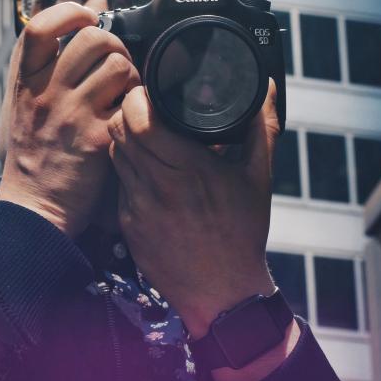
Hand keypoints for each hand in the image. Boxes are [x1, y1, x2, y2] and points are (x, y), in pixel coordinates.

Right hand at [0, 3, 140, 237]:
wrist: (33, 208)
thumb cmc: (33, 154)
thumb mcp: (21, 105)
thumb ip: (42, 67)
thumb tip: (78, 22)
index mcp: (25, 83)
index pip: (39, 27)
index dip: (69, 14)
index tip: (85, 20)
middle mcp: (46, 94)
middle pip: (92, 38)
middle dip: (114, 45)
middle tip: (114, 65)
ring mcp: (72, 115)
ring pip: (118, 64)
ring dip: (130, 74)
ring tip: (124, 93)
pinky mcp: (99, 139)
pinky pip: (131, 102)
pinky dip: (137, 105)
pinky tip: (129, 118)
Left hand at [107, 80, 280, 338]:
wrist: (223, 293)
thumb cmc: (243, 233)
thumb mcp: (259, 177)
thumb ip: (261, 127)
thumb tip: (266, 86)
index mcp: (190, 169)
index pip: (140, 120)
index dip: (138, 99)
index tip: (150, 93)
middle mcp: (159, 186)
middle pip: (119, 130)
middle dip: (128, 112)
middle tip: (145, 108)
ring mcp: (138, 207)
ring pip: (114, 153)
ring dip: (125, 138)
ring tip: (147, 137)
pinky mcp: (127, 224)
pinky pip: (119, 182)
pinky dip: (128, 169)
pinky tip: (147, 171)